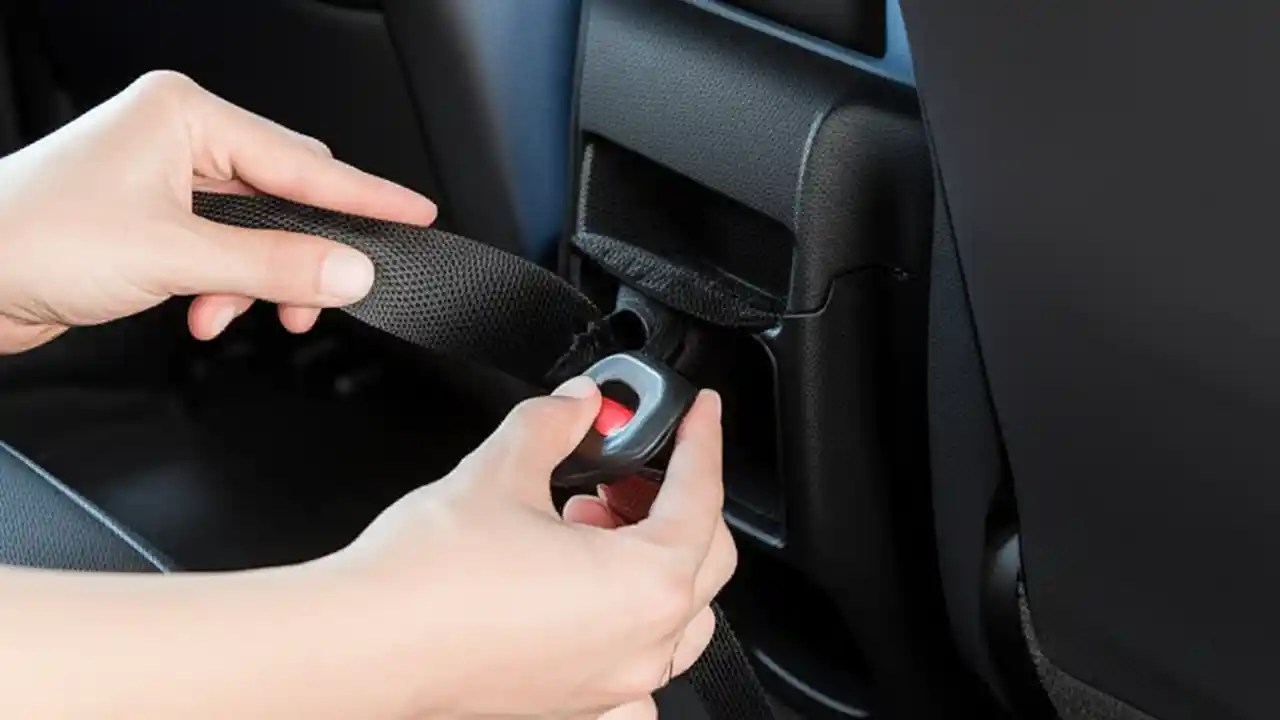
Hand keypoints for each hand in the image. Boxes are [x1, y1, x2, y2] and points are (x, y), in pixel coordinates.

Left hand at [0, 70, 435, 353]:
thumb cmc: (33, 239)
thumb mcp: (174, 257)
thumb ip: (274, 266)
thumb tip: (350, 271)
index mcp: (185, 115)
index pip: (300, 162)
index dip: (364, 196)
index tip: (415, 213)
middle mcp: (178, 138)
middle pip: (284, 195)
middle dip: (302, 252)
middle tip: (336, 291)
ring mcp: (164, 179)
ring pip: (256, 230)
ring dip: (259, 280)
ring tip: (246, 316)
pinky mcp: (153, 220)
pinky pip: (223, 251)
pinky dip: (227, 287)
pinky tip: (206, 314)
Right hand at [328, 378, 736, 718]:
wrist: (365, 646)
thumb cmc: (430, 578)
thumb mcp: (503, 468)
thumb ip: (556, 423)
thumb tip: (579, 405)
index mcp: (645, 583)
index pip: (701, 496)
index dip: (701, 440)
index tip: (700, 414)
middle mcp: (643, 644)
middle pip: (702, 557)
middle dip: (672, 500)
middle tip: (625, 469)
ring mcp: (614, 685)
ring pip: (678, 617)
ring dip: (652, 562)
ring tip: (591, 527)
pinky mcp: (576, 705)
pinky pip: (637, 677)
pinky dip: (630, 634)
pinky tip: (589, 606)